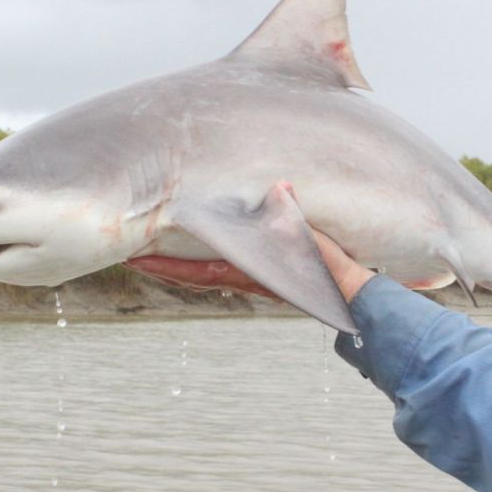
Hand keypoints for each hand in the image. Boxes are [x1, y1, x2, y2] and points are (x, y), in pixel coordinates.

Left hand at [124, 183, 374, 303]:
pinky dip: (203, 259)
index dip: (167, 265)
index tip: (137, 258)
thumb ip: (298, 220)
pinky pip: (224, 266)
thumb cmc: (338, 274)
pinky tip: (200, 247)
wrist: (360, 303)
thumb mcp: (318, 245)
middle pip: (194, 273)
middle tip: (131, 249)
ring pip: (206, 271)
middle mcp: (247, 279)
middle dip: (162, 263)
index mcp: (252, 275)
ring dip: (179, 262)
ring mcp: (254, 278)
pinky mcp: (264, 274)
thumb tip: (281, 187)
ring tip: (154, 246)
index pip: (200, 270)